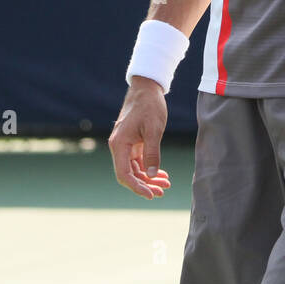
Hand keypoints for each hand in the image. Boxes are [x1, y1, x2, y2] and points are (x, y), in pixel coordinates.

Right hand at [108, 76, 172, 198]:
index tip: (151, 195)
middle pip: (129, 174)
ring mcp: (125, 145)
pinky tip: (162, 173)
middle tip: (162, 192)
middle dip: (145, 185)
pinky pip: (138, 161)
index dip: (137, 187)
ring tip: (165, 184)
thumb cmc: (150, 106)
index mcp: (119, 144)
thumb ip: (152, 153)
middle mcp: (118, 147)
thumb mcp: (154, 130)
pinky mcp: (132, 143)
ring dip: (149, 178)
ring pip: (134, 169)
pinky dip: (149, 168)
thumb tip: (151, 174)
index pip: (124, 174)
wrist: (146, 88)